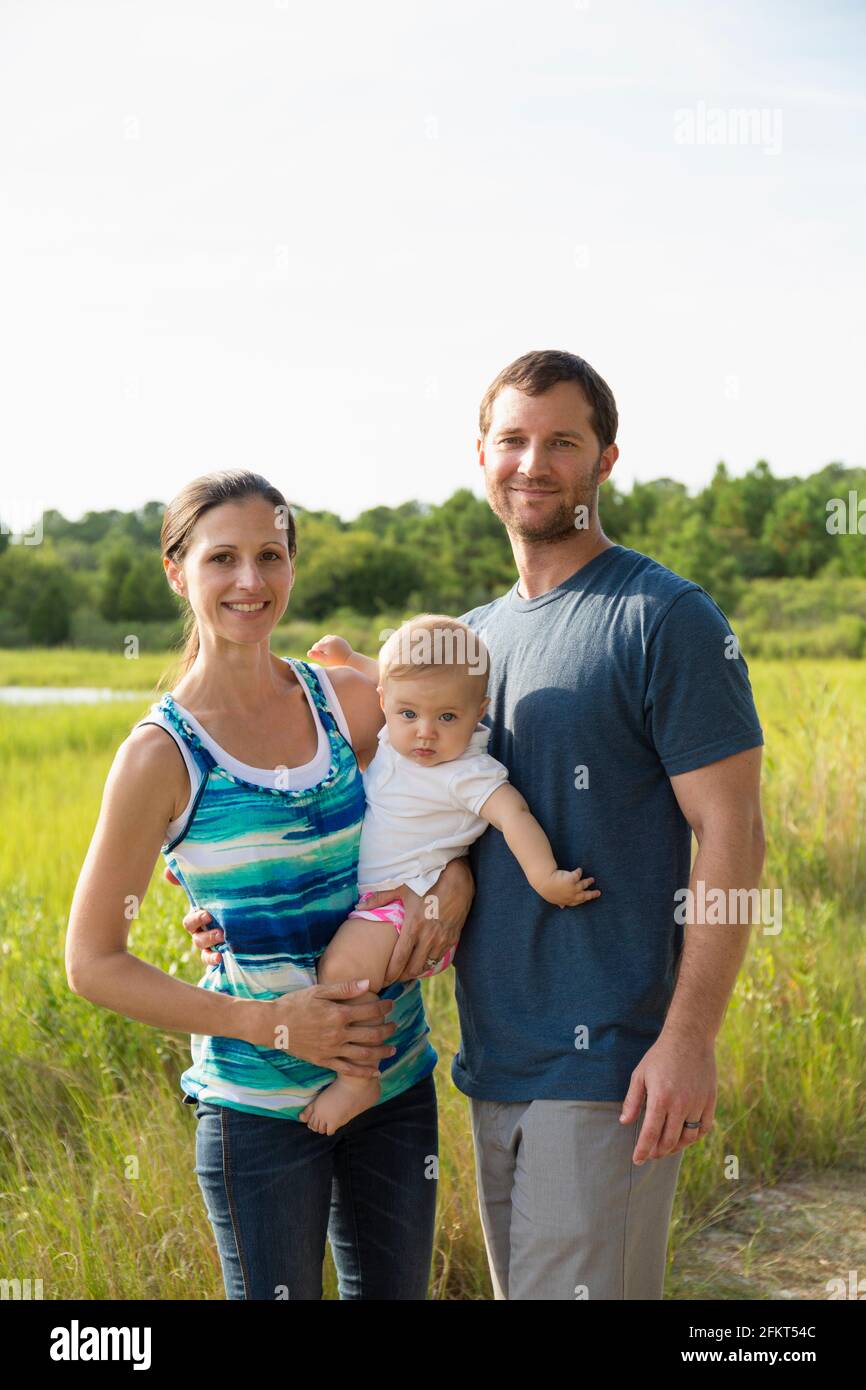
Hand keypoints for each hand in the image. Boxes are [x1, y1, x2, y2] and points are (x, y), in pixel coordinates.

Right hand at [163, 871, 397, 1077]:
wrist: (272, 1025)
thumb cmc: (295, 1004)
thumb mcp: (318, 991)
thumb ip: (344, 988)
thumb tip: (368, 984)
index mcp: (338, 1013)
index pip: (369, 1011)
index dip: (384, 1007)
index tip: (391, 1004)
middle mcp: (338, 1034)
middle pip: (371, 1034)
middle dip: (387, 1030)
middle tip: (396, 1026)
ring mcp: (331, 1049)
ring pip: (363, 1054)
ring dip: (381, 1052)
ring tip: (392, 1050)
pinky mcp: (324, 1061)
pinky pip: (347, 1069)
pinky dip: (363, 1071)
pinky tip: (375, 1071)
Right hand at [164, 868, 224, 964]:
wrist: (249, 915)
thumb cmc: (225, 897)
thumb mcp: (212, 887)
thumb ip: (190, 879)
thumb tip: (167, 872)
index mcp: (199, 917)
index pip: (190, 922)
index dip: (196, 919)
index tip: (207, 914)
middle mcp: (203, 932)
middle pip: (197, 939)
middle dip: (206, 936)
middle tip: (220, 932)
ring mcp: (212, 945)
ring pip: (204, 951)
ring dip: (211, 949)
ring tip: (224, 943)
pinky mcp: (223, 953)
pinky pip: (213, 961)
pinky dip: (214, 960)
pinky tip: (221, 958)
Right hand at [306, 634, 352, 667]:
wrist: (351, 660)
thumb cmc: (337, 662)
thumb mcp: (326, 660)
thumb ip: (317, 656)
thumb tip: (308, 652)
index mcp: (328, 644)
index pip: (316, 646)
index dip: (314, 652)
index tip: (314, 658)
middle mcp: (332, 639)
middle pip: (321, 642)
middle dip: (319, 648)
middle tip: (319, 655)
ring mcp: (337, 638)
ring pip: (325, 639)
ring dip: (323, 644)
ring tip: (323, 652)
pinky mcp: (340, 639)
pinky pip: (331, 639)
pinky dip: (328, 643)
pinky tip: (329, 650)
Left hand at [362, 858, 474, 984]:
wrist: (456, 882)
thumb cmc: (427, 884)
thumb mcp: (402, 889)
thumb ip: (380, 899)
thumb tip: (359, 907)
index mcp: (413, 927)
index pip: (400, 959)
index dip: (391, 972)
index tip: (385, 979)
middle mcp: (428, 937)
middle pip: (414, 968)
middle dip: (403, 976)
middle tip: (395, 977)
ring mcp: (442, 940)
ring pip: (427, 965)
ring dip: (417, 969)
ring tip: (408, 970)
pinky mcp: (452, 939)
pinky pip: (440, 958)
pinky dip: (430, 961)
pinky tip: (423, 959)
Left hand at [539, 867, 599, 908]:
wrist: (543, 881)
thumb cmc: (546, 889)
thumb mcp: (553, 899)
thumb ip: (559, 902)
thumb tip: (562, 906)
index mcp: (566, 901)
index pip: (578, 901)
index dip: (584, 900)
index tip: (589, 898)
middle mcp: (571, 895)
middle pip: (585, 895)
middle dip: (592, 894)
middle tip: (598, 892)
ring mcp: (573, 888)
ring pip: (583, 884)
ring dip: (588, 882)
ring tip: (592, 879)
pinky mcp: (572, 879)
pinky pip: (578, 874)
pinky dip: (578, 872)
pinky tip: (579, 869)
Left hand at [619, 1031, 716, 1164]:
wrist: (689, 1038)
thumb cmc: (660, 1056)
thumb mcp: (640, 1074)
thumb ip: (633, 1100)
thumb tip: (625, 1122)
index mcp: (660, 1099)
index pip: (650, 1135)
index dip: (643, 1151)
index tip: (637, 1160)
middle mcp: (680, 1105)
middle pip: (669, 1141)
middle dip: (658, 1152)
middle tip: (650, 1154)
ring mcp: (697, 1104)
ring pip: (688, 1138)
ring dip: (676, 1147)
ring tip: (666, 1147)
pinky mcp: (710, 1101)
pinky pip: (704, 1128)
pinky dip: (694, 1137)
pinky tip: (685, 1137)